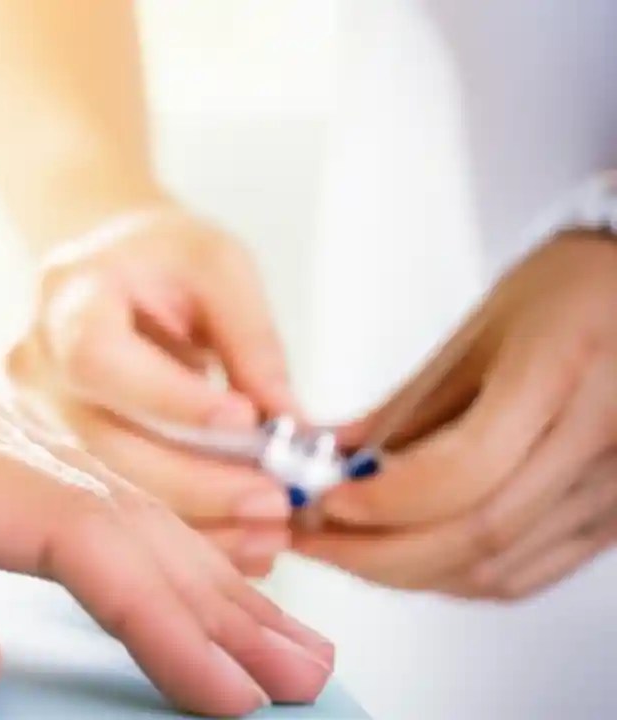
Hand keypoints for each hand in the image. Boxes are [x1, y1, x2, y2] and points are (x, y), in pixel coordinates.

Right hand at [7, 206, 300, 573]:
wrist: (105, 270)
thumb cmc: (160, 259)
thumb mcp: (216, 267)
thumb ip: (250, 340)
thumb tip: (290, 422)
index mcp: (67, 301)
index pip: (100, 358)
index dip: (170, 398)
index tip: (246, 420)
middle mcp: (36, 366)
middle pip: (102, 442)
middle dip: (195, 481)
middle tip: (274, 500)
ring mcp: (39, 420)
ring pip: (108, 488)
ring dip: (195, 520)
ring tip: (271, 533)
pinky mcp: (59, 458)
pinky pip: (119, 505)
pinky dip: (184, 531)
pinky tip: (241, 542)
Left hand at [298, 233, 616, 598]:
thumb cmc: (574, 292)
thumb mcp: (479, 332)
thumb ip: (406, 406)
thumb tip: (328, 459)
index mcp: (561, 374)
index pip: (465, 471)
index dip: (384, 501)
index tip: (323, 500)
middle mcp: (600, 440)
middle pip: (477, 536)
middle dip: (375, 553)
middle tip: (310, 537)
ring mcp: (616, 490)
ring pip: (497, 570)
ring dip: (407, 572)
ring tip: (344, 546)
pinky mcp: (615, 520)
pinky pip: (526, 574)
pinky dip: (455, 577)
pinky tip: (407, 556)